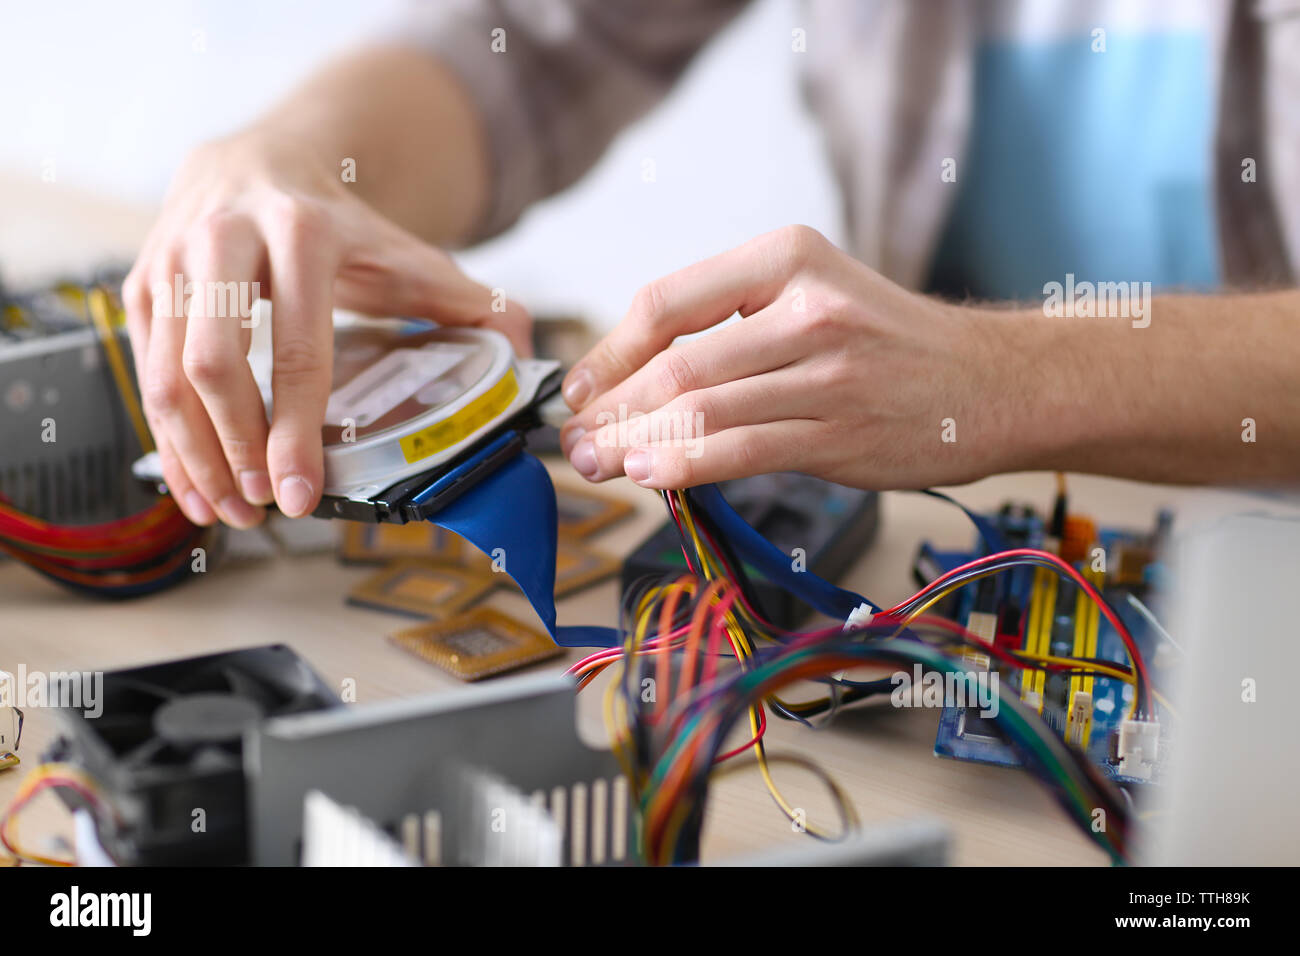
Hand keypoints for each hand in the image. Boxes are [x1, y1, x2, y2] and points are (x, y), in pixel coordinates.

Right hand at [123, 131, 529, 526]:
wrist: (259, 164)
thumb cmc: (337, 224)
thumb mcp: (406, 255)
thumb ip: (469, 305)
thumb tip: (524, 354)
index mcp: (302, 233)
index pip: (296, 348)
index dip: (296, 430)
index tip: (300, 492)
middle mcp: (225, 240)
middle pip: (214, 365)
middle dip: (238, 448)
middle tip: (265, 505)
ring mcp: (172, 263)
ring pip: (165, 377)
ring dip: (196, 457)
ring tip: (231, 511)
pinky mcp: (141, 287)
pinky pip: (141, 374)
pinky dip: (168, 440)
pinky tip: (196, 483)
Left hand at [558, 225, 1028, 490]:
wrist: (990, 381)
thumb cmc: (887, 342)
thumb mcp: (812, 294)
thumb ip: (732, 324)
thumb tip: (634, 376)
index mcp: (787, 258)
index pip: (667, 302)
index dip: (609, 352)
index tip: (580, 388)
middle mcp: (807, 308)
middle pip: (676, 363)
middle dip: (611, 409)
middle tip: (575, 440)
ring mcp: (827, 373)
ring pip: (702, 410)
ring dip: (634, 445)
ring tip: (597, 464)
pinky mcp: (842, 432)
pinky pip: (744, 450)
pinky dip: (686, 466)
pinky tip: (650, 477)